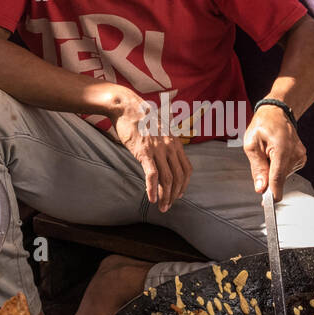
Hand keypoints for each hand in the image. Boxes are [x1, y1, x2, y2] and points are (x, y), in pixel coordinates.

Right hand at [111, 94, 192, 212]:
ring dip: (165, 196)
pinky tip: (151, 199)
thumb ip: (165, 144)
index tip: (179, 194)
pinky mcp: (144, 152)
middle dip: (175, 195)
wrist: (126, 107)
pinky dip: (152, 190)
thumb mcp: (159, 131)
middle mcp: (170, 147)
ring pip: (167, 179)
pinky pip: (152, 175)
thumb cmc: (140, 119)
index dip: (184, 184)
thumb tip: (164, 158)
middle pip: (179, 177)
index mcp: (176, 142)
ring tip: (162, 207)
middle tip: (169, 206)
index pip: (186, 168)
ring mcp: (158, 150)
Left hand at [243, 103, 305, 200]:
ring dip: (274, 170)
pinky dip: (280, 167)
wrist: (277, 113)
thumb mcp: (251, 145)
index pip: (278, 178)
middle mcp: (294, 153)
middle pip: (279, 178)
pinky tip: (277, 154)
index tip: (267, 204)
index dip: (272, 193)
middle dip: (268, 176)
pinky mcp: (302, 158)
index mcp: (282, 148)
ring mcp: (300, 156)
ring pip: (283, 175)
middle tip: (262, 159)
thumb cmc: (263, 125)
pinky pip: (288, 170)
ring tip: (269, 152)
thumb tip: (261, 187)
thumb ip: (257, 168)